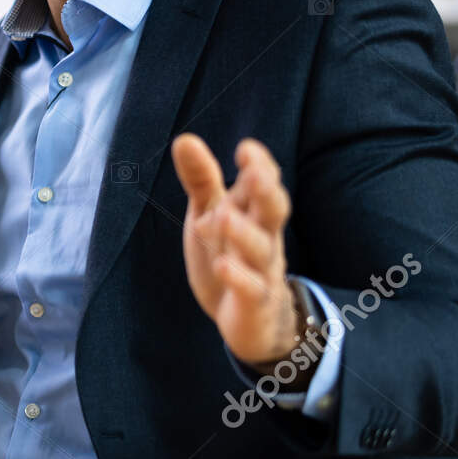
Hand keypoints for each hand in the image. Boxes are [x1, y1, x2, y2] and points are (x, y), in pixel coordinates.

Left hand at [172, 134, 299, 370]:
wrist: (252, 320)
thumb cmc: (231, 254)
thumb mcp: (211, 213)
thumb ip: (202, 179)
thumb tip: (184, 138)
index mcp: (253, 213)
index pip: (264, 185)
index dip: (260, 166)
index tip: (246, 148)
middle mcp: (264, 238)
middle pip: (273, 213)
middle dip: (266, 192)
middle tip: (254, 174)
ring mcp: (263, 272)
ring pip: (261, 251)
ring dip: (244, 233)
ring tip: (223, 218)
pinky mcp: (255, 303)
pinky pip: (252, 290)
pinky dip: (239, 278)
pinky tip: (223, 266)